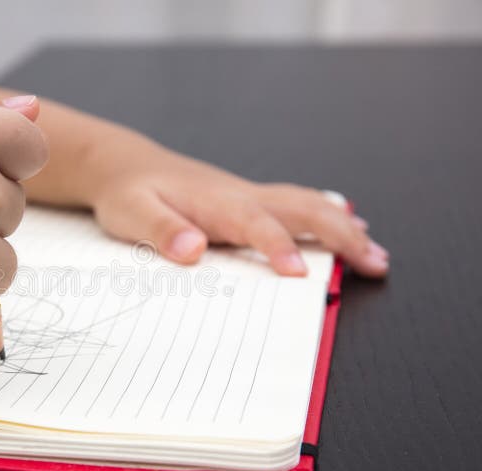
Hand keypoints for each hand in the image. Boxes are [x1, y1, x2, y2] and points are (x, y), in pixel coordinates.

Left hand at [90, 147, 388, 277]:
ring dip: (344, 227)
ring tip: (376, 254)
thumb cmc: (129, 192)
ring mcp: (247, 196)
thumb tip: (194, 248)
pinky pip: (295, 205)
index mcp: (216, 203)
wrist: (125, 166)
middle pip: (302, 209)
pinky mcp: (246, 200)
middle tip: (374, 263)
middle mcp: (240, 195)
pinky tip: (345, 225)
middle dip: (341, 236)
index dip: (279, 247)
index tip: (300, 274)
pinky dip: (327, 216)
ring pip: (307, 204)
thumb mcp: (131, 214)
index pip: (256, 224)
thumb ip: (160, 231)